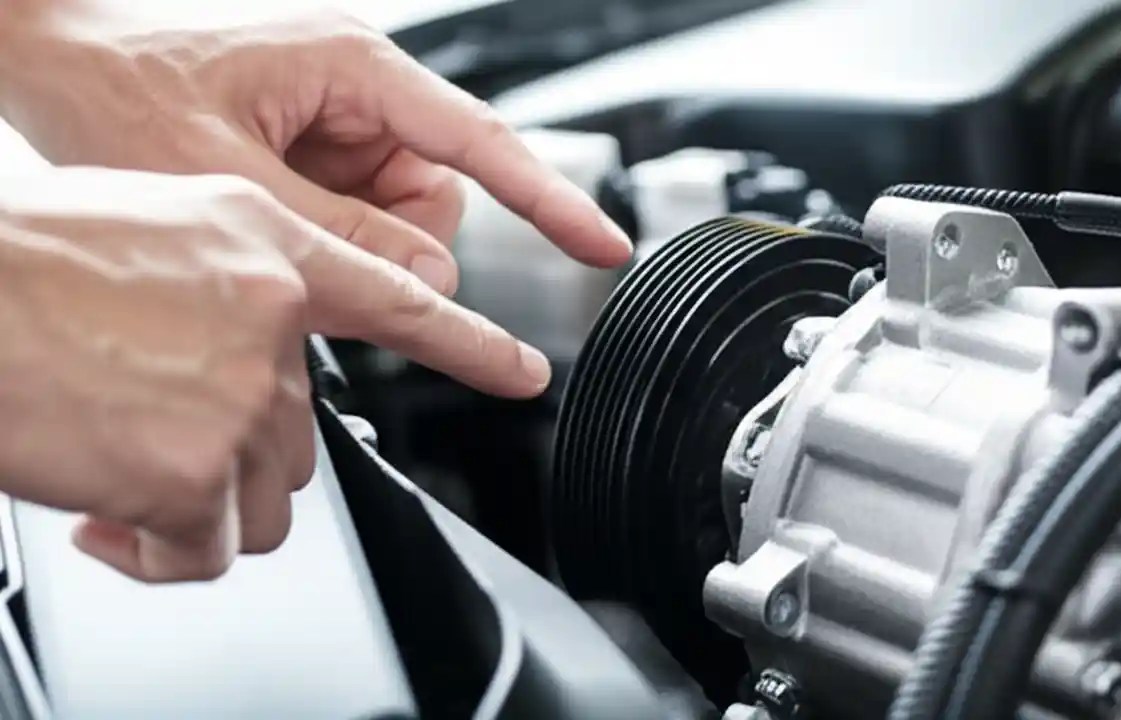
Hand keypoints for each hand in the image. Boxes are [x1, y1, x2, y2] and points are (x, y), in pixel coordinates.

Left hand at [0, 3, 631, 292]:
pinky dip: (326, 237)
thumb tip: (429, 277)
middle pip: (438, 197)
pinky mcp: (312, 145)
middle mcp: (357, 89)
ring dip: (352, 245)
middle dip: (393, 242)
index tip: (603, 247)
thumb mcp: (228, 177)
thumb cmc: (111, 81)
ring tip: (273, 225)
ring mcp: (334, 118)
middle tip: (315, 251)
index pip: (481, 143)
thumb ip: (340, 235)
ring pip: (399, 215)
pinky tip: (272, 221)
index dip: (550, 202)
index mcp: (353, 68)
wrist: (40, 49)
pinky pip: (357, 211)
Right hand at [0, 167, 555, 581]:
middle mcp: (270, 320)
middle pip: (299, 434)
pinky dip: (160, 552)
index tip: (524, 375)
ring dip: (198, 504)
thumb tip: (262, 337)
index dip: (473, 345)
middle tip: (152, 434)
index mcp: (267, 247)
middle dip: (231, 453)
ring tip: (124, 469)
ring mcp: (240, 400)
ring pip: (264, 498)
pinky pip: (209, 550)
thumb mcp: (160, 225)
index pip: (401, 302)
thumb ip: (238, 282)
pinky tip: (110, 513)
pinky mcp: (195, 478)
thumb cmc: (24, 261)